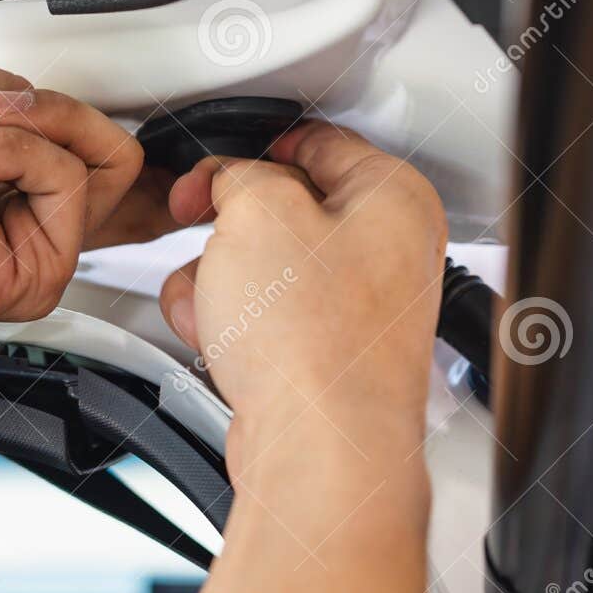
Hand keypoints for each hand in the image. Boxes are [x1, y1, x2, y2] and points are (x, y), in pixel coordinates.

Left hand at [0, 43, 158, 347]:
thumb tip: (38, 105)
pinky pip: (72, 184)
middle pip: (108, 147)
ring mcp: (29, 235)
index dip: (56, 104)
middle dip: (59, 107)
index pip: (75, 131)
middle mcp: (15, 202)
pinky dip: (20, 151)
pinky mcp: (37, 268)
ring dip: (39, 120)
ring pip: (108, 160)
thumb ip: (3, 82)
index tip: (7, 96)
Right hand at [156, 120, 446, 472]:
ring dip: (219, 277)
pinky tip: (216, 337)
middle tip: (198, 221)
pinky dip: (229, 324)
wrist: (318, 451)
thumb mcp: (256, 213)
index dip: (257, 146)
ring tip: (210, 297)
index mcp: (394, 200)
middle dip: (230, 223)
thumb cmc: (316, 342)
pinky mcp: (325, 361)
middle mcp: (389, 256)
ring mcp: (359, 313)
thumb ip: (238, 176)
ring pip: (266, 268)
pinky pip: (264, 321)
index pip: (322, 142)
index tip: (218, 164)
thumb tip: (230, 183)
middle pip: (289, 210)